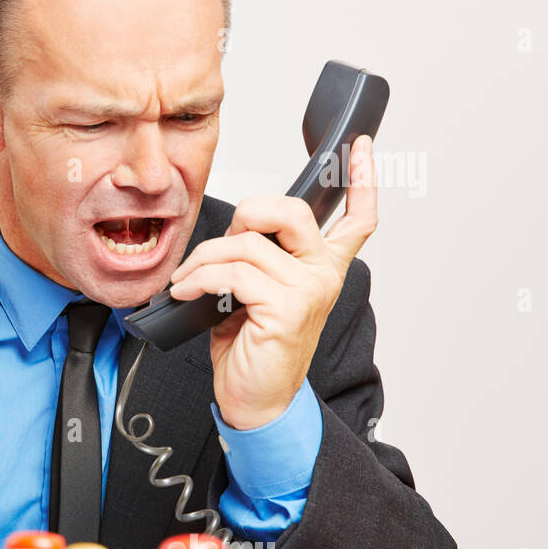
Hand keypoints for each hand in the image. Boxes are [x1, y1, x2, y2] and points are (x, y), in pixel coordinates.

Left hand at [167, 135, 377, 428]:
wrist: (253, 400)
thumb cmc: (252, 348)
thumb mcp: (252, 294)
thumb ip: (253, 258)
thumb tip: (228, 235)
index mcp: (322, 267)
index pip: (357, 218)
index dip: (361, 178)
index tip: (357, 147)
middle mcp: (323, 275)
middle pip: (289, 211)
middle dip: (244, 214)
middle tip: (217, 246)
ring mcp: (309, 290)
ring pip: (246, 244)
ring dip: (203, 259)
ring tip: (187, 281)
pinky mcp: (286, 308)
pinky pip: (233, 272)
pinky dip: (199, 278)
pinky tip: (186, 292)